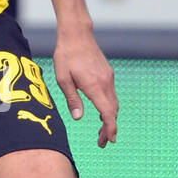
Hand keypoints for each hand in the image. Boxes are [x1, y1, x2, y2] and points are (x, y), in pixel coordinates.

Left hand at [53, 27, 117, 146]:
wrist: (77, 34)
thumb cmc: (66, 56)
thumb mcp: (63, 79)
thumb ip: (73, 99)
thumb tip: (78, 118)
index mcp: (94, 86)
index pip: (107, 113)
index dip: (109, 128)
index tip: (109, 140)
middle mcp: (105, 83)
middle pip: (113, 111)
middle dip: (109, 128)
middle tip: (102, 142)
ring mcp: (108, 78)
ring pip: (114, 103)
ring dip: (110, 118)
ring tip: (102, 131)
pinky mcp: (108, 74)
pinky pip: (112, 95)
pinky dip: (109, 107)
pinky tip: (101, 112)